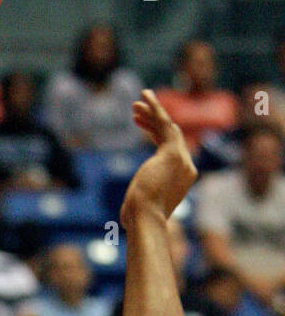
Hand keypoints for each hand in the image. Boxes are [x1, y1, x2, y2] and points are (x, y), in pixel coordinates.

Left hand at [121, 90, 197, 223]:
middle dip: (153, 121)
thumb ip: (139, 204)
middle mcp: (186, 168)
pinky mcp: (173, 153)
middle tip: (136, 111)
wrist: (145, 218)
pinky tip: (145, 96)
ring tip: (137, 101)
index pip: (171, 148)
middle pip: (170, 136)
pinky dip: (155, 108)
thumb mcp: (140, 208)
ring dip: (153, 112)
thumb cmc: (138, 219)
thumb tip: (128, 216)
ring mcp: (182, 160)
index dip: (155, 133)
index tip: (140, 123)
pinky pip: (164, 123)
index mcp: (182, 179)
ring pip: (168, 128)